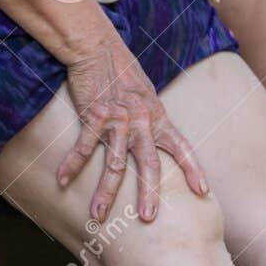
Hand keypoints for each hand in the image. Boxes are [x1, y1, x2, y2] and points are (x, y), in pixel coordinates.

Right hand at [57, 33, 207, 223]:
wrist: (98, 47)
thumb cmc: (122, 72)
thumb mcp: (146, 96)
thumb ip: (152, 119)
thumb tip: (156, 140)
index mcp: (157, 117)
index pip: (181, 146)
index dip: (193, 169)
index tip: (203, 191)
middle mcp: (141, 120)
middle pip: (148, 163)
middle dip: (148, 193)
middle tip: (148, 217)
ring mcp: (118, 119)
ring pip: (112, 163)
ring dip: (104, 192)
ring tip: (98, 214)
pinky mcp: (94, 115)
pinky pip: (82, 147)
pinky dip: (71, 165)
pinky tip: (62, 181)